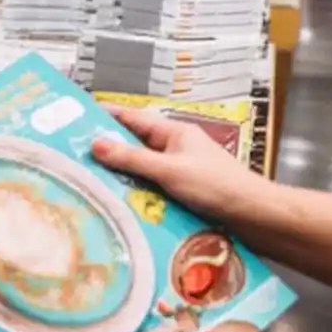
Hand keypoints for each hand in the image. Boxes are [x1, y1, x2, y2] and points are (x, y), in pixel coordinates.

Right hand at [92, 105, 265, 218]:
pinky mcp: (186, 192)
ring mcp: (182, 171)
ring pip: (143, 169)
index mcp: (175, 133)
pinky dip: (138, 194)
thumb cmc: (217, 186)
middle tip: (76, 158)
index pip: (133, 118)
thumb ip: (132, 159)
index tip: (77, 117)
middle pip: (135, 145)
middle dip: (109, 151)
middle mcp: (177, 148)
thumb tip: (95, 145)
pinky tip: (122, 205)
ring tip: (92, 184)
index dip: (106, 116)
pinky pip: (153, 189)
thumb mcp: (169, 170)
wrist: (255, 215)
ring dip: (123, 177)